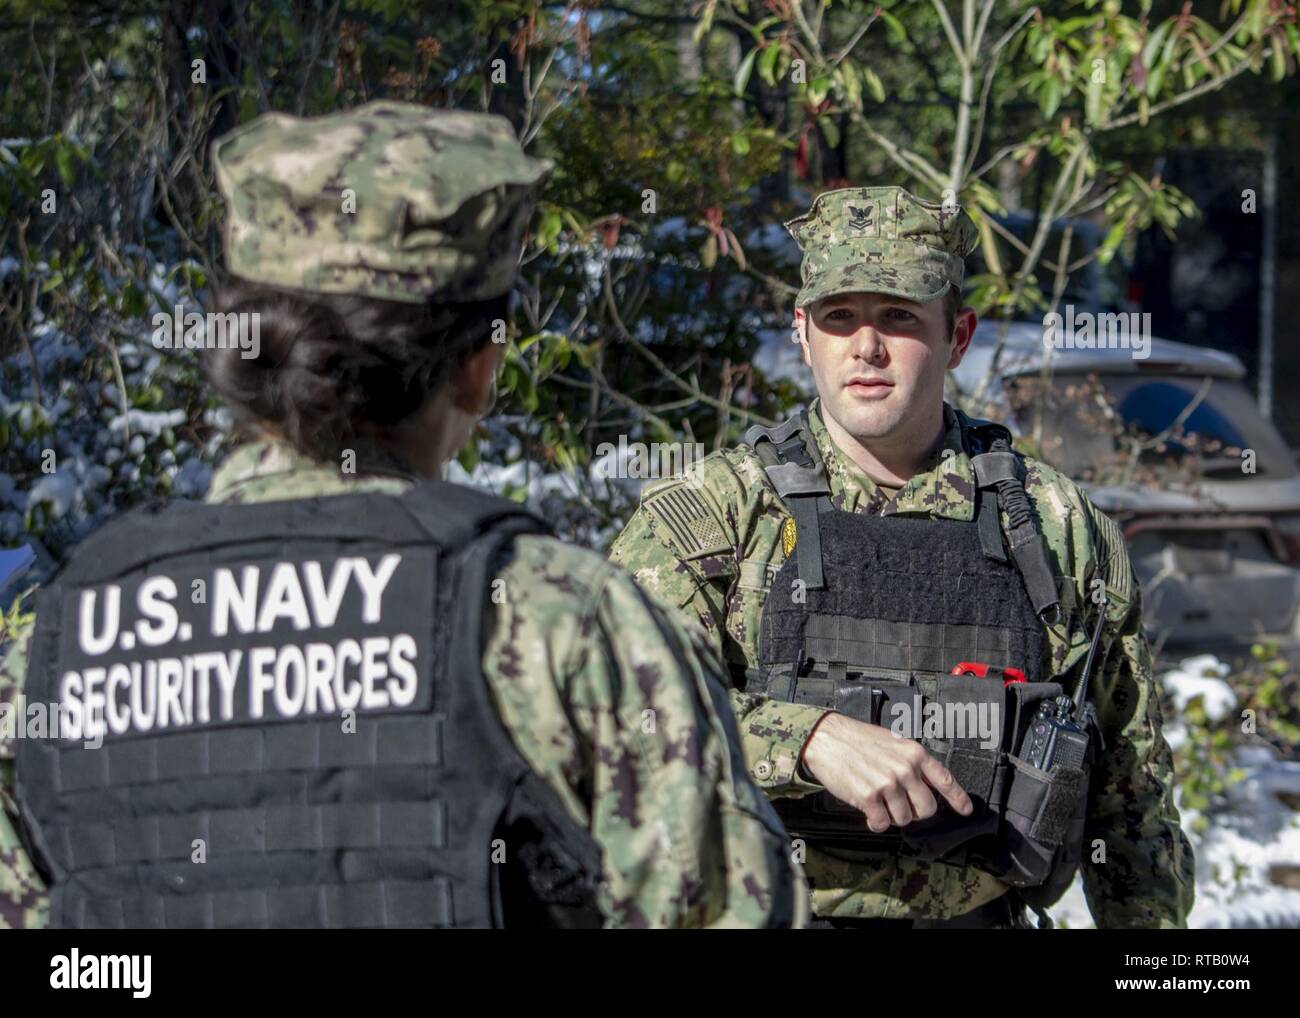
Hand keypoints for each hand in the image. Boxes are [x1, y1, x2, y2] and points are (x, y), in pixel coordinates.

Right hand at [799, 712, 972, 832]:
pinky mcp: (868, 797)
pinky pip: (881, 823)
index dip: (957, 798)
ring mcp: (887, 784)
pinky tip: (868, 811)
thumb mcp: (892, 742)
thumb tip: (924, 787)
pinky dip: (875, 821)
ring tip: (878, 800)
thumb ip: (911, 762)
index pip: (944, 779)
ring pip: (904, 819)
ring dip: (892, 816)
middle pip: (926, 809)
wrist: (827, 737)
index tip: (966, 810)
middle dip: (915, 812)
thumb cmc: (858, 739)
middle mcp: (905, 769)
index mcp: (914, 753)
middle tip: (899, 803)